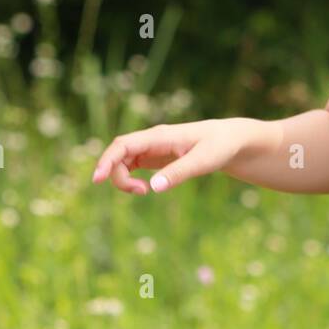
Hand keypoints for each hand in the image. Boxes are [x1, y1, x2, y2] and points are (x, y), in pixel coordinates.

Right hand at [91, 119, 243, 194]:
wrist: (230, 141)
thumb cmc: (219, 147)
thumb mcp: (204, 161)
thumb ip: (179, 173)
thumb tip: (153, 187)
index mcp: (160, 135)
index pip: (124, 144)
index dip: (107, 160)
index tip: (98, 178)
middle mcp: (151, 140)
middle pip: (118, 154)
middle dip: (117, 175)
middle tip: (141, 192)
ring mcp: (151, 148)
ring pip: (122, 161)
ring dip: (123, 179)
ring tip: (143, 191)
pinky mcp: (154, 157)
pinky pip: (130, 166)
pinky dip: (129, 178)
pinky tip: (143, 188)